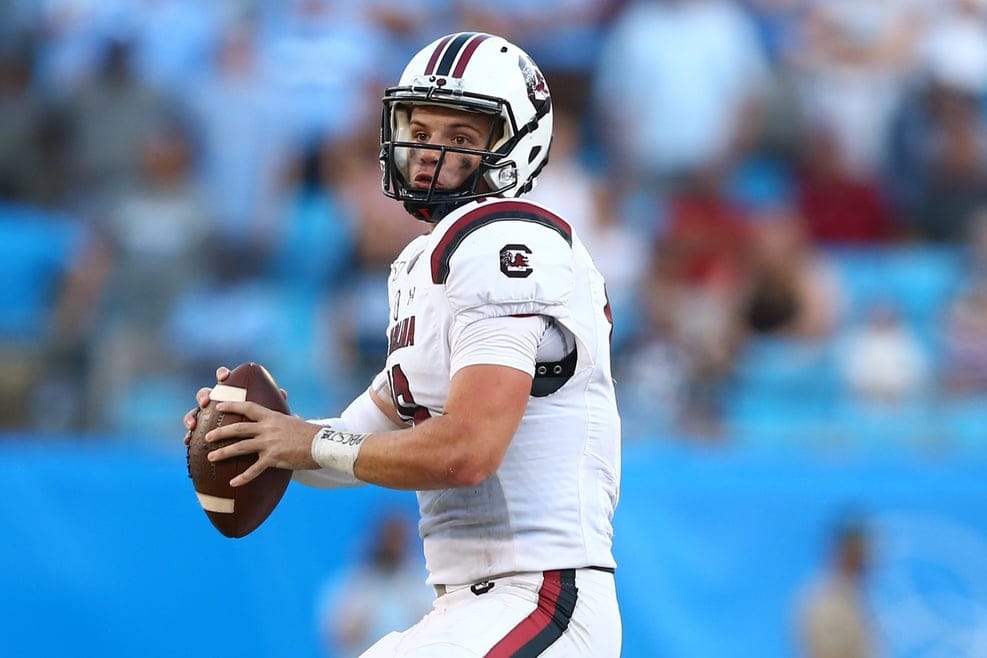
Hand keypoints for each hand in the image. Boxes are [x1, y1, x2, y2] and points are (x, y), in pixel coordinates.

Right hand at [182, 365, 287, 444]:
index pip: (225, 379)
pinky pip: (192, 434)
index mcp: (231, 394)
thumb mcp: (269, 413)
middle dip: (204, 395)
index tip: (224, 377)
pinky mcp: (202, 432)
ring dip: (191, 416)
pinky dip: (188, 436)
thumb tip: (283, 393)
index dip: (222, 374)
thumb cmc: (261, 422)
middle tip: (206, 402)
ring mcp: (206, 417)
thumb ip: (274, 402)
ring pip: (195, 413)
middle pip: (206, 394)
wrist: (253, 440)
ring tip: (193, 424)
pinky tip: (187, 442)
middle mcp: (216, 403)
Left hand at [204, 401, 320, 486]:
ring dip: (224, 452)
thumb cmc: (311, 433)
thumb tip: (287, 414)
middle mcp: (268, 428)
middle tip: (206, 437)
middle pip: (238, 428)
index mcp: (272, 417)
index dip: (232, 406)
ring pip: (241, 447)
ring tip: (211, 457)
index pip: (248, 407)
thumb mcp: (295, 421)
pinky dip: (243, 477)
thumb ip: (285, 419)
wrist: (322, 444)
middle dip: (220, 432)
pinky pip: (254, 469)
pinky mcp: (274, 458)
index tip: (218, 406)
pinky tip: (232, 483)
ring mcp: (269, 443)